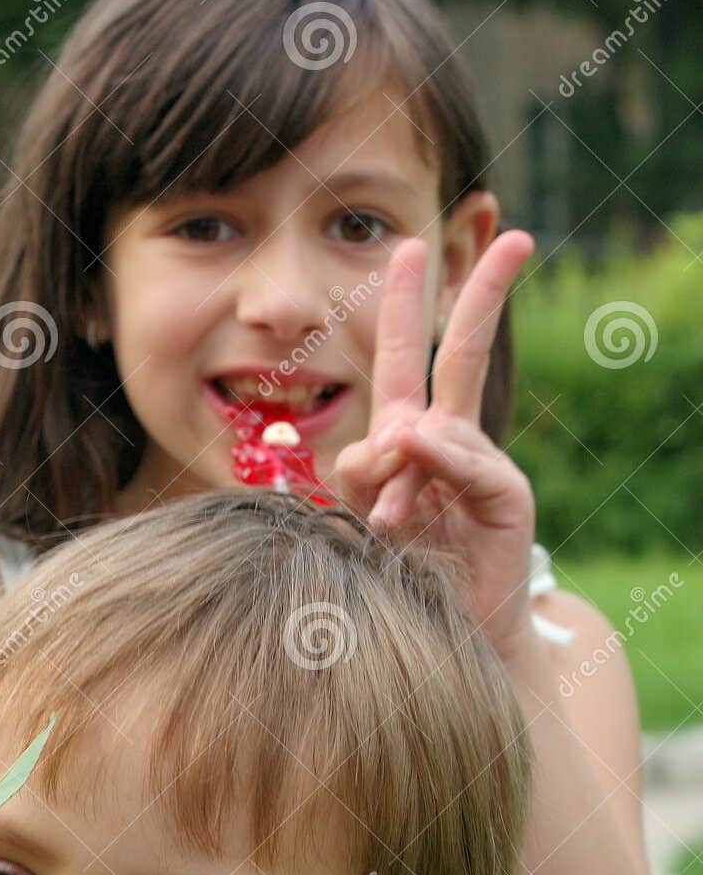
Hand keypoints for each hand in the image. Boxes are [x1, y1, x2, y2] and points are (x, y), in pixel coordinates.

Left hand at [333, 231, 537, 660]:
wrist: (446, 639)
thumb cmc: (398, 578)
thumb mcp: (359, 518)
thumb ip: (359, 475)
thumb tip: (384, 439)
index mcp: (411, 440)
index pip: (404, 361)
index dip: (404, 306)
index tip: (407, 248)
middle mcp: (451, 444)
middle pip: (461, 355)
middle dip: (481, 294)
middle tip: (515, 235)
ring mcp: (482, 468)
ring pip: (437, 427)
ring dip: (398, 466)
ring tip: (383, 520)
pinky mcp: (505, 499)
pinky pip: (471, 463)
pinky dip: (441, 461)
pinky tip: (418, 460)